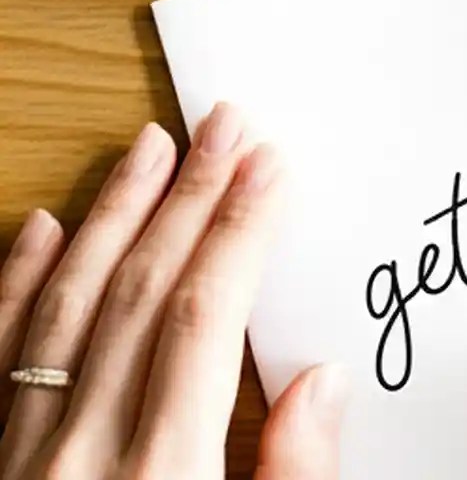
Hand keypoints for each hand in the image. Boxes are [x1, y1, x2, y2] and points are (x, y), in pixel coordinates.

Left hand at [0, 103, 347, 478]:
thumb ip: (295, 473)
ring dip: (115, 217)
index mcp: (166, 474)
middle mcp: (85, 454)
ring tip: (151, 149)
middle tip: (221, 130)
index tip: (266, 171)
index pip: (205, 317)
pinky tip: (45, 228)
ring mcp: (26, 458)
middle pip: (141, 293)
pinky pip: (1, 357)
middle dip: (191, 199)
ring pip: (67, 307)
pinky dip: (19, 285)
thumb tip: (324, 382)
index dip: (240, 233)